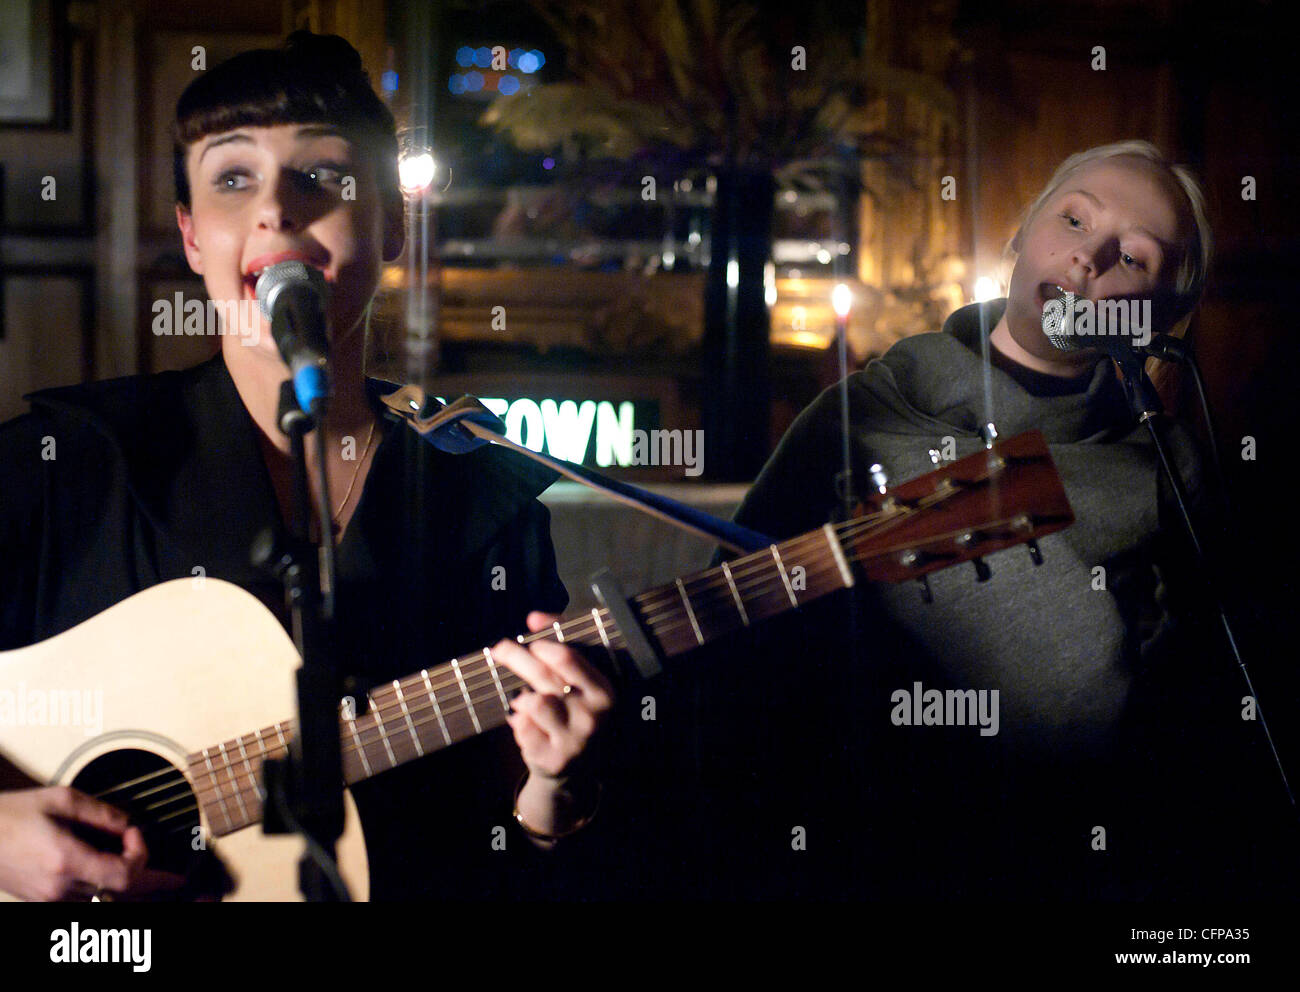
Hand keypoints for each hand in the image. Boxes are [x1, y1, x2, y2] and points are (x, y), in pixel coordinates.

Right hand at [0, 786, 186, 901]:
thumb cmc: (11, 814)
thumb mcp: (61, 800)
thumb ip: (101, 813)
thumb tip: (128, 824)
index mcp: (66, 860)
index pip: (123, 874)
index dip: (140, 854)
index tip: (135, 832)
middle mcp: (59, 886)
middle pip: (118, 889)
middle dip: (144, 874)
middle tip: (168, 873)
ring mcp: (49, 897)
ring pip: (102, 895)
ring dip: (120, 877)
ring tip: (131, 858)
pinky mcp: (42, 900)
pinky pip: (83, 896)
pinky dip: (100, 882)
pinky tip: (106, 865)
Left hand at [493, 612, 614, 780]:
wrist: (578, 766)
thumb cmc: (575, 709)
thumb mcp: (578, 677)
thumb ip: (560, 641)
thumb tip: (534, 618)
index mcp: (603, 691)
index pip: (567, 658)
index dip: (542, 646)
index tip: (530, 643)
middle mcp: (593, 717)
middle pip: (543, 676)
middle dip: (515, 657)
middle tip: (498, 648)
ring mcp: (575, 742)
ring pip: (533, 703)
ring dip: (522, 699)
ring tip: (523, 700)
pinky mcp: (554, 761)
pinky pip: (523, 730)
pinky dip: (519, 724)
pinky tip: (527, 725)